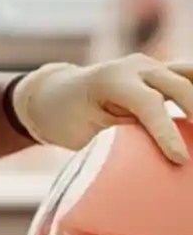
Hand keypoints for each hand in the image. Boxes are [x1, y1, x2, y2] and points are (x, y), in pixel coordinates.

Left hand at [12, 54, 192, 162]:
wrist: (56, 94)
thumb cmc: (66, 119)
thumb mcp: (82, 132)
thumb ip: (112, 141)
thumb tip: (143, 168)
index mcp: (110, 80)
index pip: (148, 104)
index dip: (166, 133)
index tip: (180, 160)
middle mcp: (134, 67)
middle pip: (178, 87)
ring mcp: (150, 66)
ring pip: (189, 75)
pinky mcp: (161, 73)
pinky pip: (189, 77)